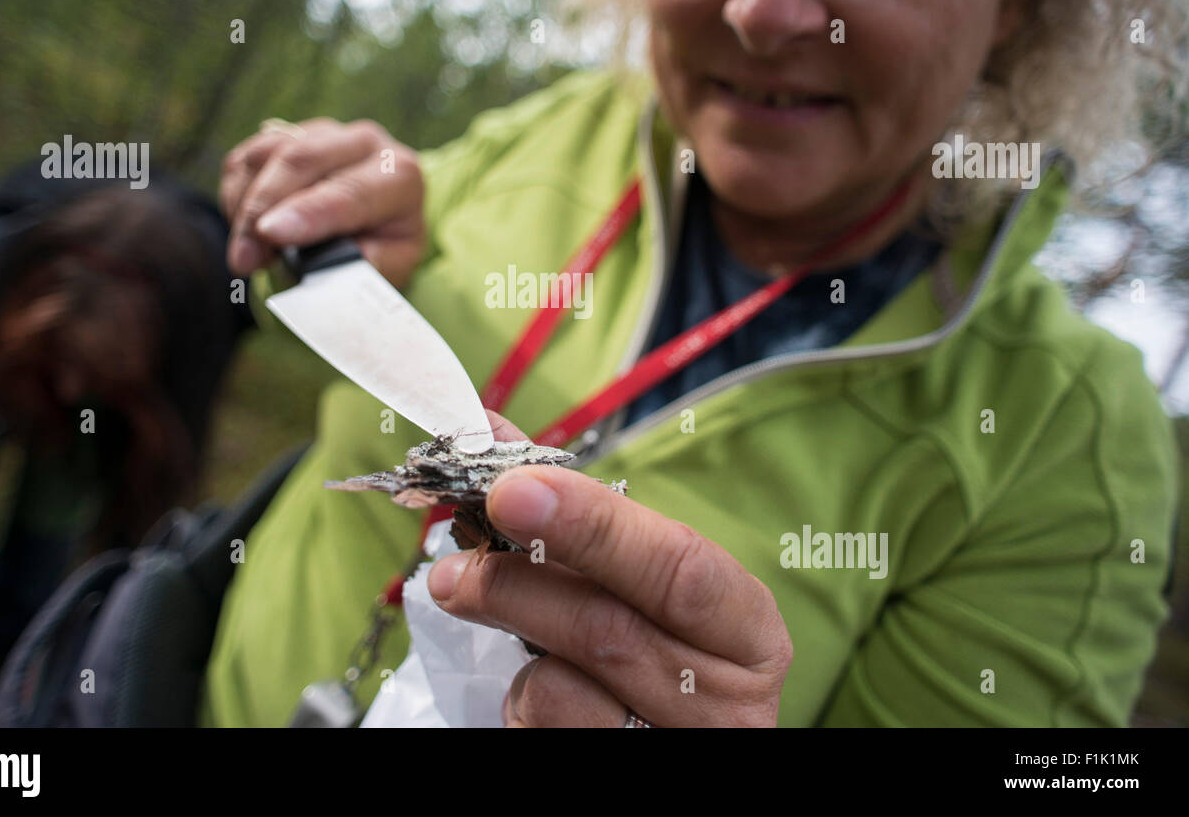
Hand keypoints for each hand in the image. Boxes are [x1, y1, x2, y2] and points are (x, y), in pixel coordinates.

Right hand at [219, 118, 425, 287]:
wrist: (379, 215)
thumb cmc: (385, 241)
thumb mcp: (393, 261)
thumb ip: (368, 262)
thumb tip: (329, 265)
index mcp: (399, 174)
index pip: (350, 191)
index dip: (308, 212)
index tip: (271, 234)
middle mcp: (362, 142)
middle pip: (300, 160)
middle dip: (262, 210)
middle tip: (244, 258)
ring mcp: (321, 133)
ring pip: (265, 157)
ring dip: (245, 208)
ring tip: (247, 255)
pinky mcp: (284, 135)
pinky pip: (245, 160)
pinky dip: (236, 198)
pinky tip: (247, 230)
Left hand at [425, 412, 792, 726]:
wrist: (662, 728)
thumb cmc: (657, 640)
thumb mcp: (641, 576)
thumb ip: (580, 511)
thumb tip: (491, 432)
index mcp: (747, 630)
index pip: (681, 568)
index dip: (595, 526)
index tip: (515, 488)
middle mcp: (726, 701)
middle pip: (611, 629)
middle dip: (520, 577)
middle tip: (458, 552)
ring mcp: (670, 745)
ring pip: (565, 689)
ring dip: (501, 627)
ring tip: (462, 589)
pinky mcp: (613, 772)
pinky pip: (542, 727)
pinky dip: (518, 693)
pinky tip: (525, 673)